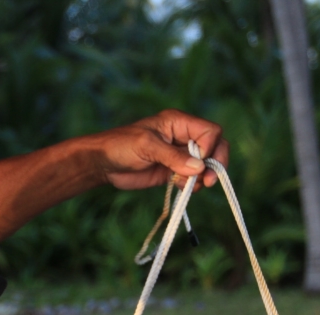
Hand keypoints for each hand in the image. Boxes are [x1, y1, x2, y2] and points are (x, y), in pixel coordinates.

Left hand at [94, 109, 228, 190]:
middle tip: (209, 181)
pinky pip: (192, 178)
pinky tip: (181, 187)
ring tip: (192, 186)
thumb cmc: (121, 145)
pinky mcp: (173, 171)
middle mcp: (183, 137)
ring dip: (203, 177)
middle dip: (215, 164)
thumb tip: (199, 167)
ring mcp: (179, 155)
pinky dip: (192, 184)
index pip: (210, 131)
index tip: (201, 162)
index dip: (211, 146)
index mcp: (179, 122)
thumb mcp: (147, 147)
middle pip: (214, 147)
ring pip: (205, 165)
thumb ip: (173, 157)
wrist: (104, 164)